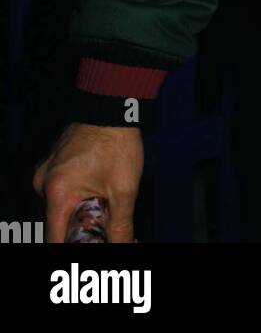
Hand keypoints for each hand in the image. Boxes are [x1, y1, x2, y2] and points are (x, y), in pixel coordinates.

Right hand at [33, 122, 143, 242]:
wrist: (113, 104)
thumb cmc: (118, 143)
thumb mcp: (124, 189)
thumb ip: (120, 225)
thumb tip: (122, 247)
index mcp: (57, 192)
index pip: (54, 238)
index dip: (71, 248)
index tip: (89, 248)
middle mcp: (44, 184)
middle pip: (57, 224)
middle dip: (78, 232)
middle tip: (103, 232)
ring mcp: (47, 172)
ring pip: (60, 207)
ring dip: (78, 214)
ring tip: (104, 212)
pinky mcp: (54, 164)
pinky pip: (61, 191)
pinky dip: (76, 199)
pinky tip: (97, 196)